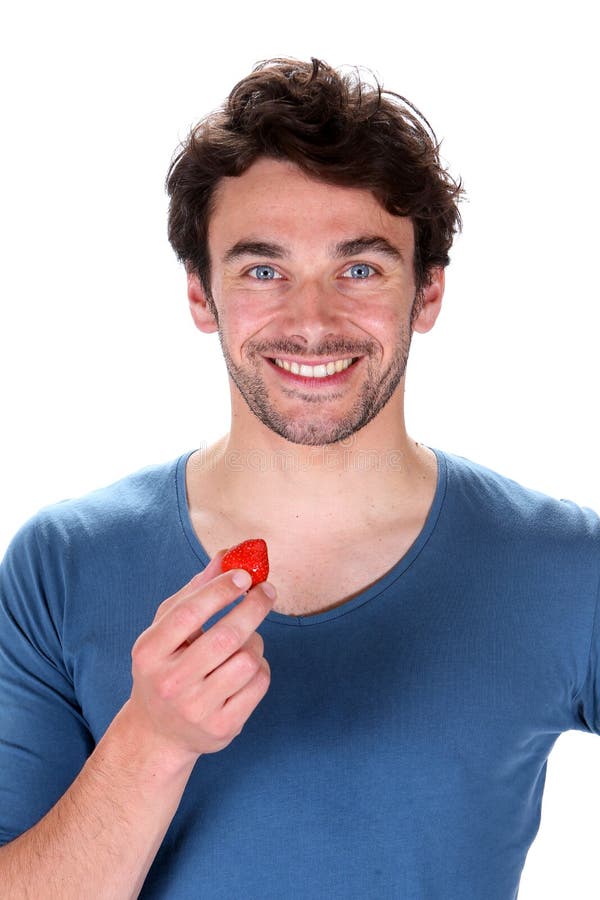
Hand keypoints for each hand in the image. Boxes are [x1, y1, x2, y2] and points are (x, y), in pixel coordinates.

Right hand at [128, 552, 274, 762]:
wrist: (159, 732)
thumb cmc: (166, 665)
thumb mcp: (166, 630)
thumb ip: (194, 591)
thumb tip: (226, 556)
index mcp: (149, 652)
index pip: (189, 613)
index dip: (220, 590)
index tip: (245, 574)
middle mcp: (170, 682)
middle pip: (225, 637)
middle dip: (253, 607)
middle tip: (267, 591)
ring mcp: (196, 709)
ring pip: (247, 660)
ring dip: (255, 642)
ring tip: (245, 642)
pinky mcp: (222, 728)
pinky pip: (258, 684)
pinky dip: (260, 668)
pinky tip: (246, 667)